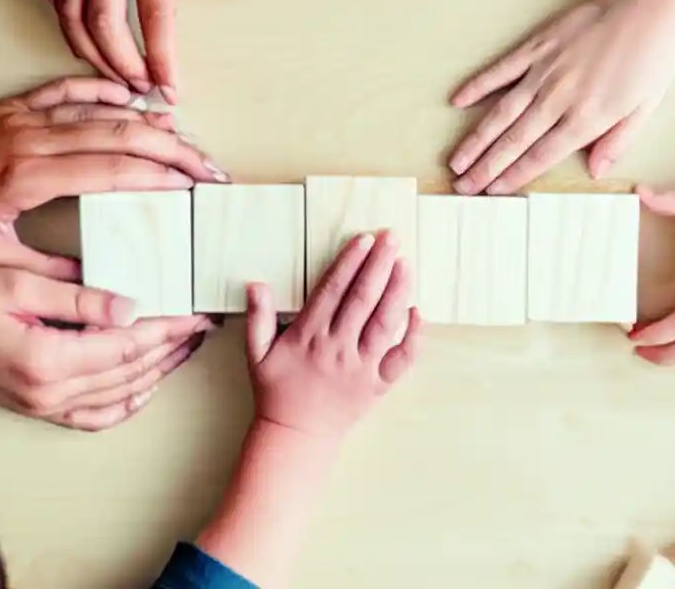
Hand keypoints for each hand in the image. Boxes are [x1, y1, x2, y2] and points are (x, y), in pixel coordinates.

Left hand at [0, 77, 225, 278]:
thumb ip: (43, 270)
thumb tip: (93, 288)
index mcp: (25, 178)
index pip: (106, 171)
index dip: (154, 176)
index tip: (189, 188)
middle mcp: (34, 140)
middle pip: (119, 136)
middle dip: (171, 151)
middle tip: (207, 169)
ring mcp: (30, 118)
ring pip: (104, 113)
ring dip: (151, 126)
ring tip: (189, 142)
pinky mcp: (24, 105)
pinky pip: (75, 92)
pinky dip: (111, 94)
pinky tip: (139, 100)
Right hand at [0, 263, 212, 429]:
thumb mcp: (16, 283)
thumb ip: (78, 298)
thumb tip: (132, 306)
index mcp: (46, 361)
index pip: (127, 345)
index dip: (168, 327)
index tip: (197, 310)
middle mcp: (47, 393)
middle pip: (130, 372)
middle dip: (173, 346)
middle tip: (206, 322)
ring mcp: (40, 405)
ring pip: (118, 394)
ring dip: (157, 370)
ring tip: (186, 343)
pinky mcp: (33, 405)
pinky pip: (92, 415)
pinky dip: (125, 400)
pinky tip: (144, 381)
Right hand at [39, 0, 264, 96]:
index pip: (155, 14)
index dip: (161, 59)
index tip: (169, 87)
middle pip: (103, 22)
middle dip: (121, 66)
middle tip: (141, 88)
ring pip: (68, 7)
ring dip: (89, 49)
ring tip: (112, 72)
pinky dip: (60, 12)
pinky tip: (77, 27)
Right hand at [244, 232, 421, 437]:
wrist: (295, 437)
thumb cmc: (276, 392)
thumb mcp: (256, 354)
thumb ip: (257, 318)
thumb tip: (255, 284)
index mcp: (308, 336)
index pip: (333, 290)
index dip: (350, 262)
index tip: (364, 240)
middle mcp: (337, 347)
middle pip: (363, 298)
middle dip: (379, 264)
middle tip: (393, 237)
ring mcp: (360, 367)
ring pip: (385, 323)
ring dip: (397, 290)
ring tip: (405, 263)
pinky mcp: (377, 385)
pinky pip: (401, 360)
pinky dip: (414, 337)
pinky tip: (419, 312)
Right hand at [448, 0, 674, 194]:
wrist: (648, 8)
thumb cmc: (653, 58)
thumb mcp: (645, 108)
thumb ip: (617, 141)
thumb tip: (596, 172)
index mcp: (587, 119)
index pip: (541, 157)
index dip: (514, 177)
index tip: (493, 192)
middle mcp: (559, 100)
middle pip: (514, 142)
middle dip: (486, 168)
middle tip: (463, 187)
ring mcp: (544, 72)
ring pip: (501, 114)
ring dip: (476, 140)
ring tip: (456, 161)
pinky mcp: (537, 47)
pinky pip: (500, 70)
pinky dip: (477, 86)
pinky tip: (458, 102)